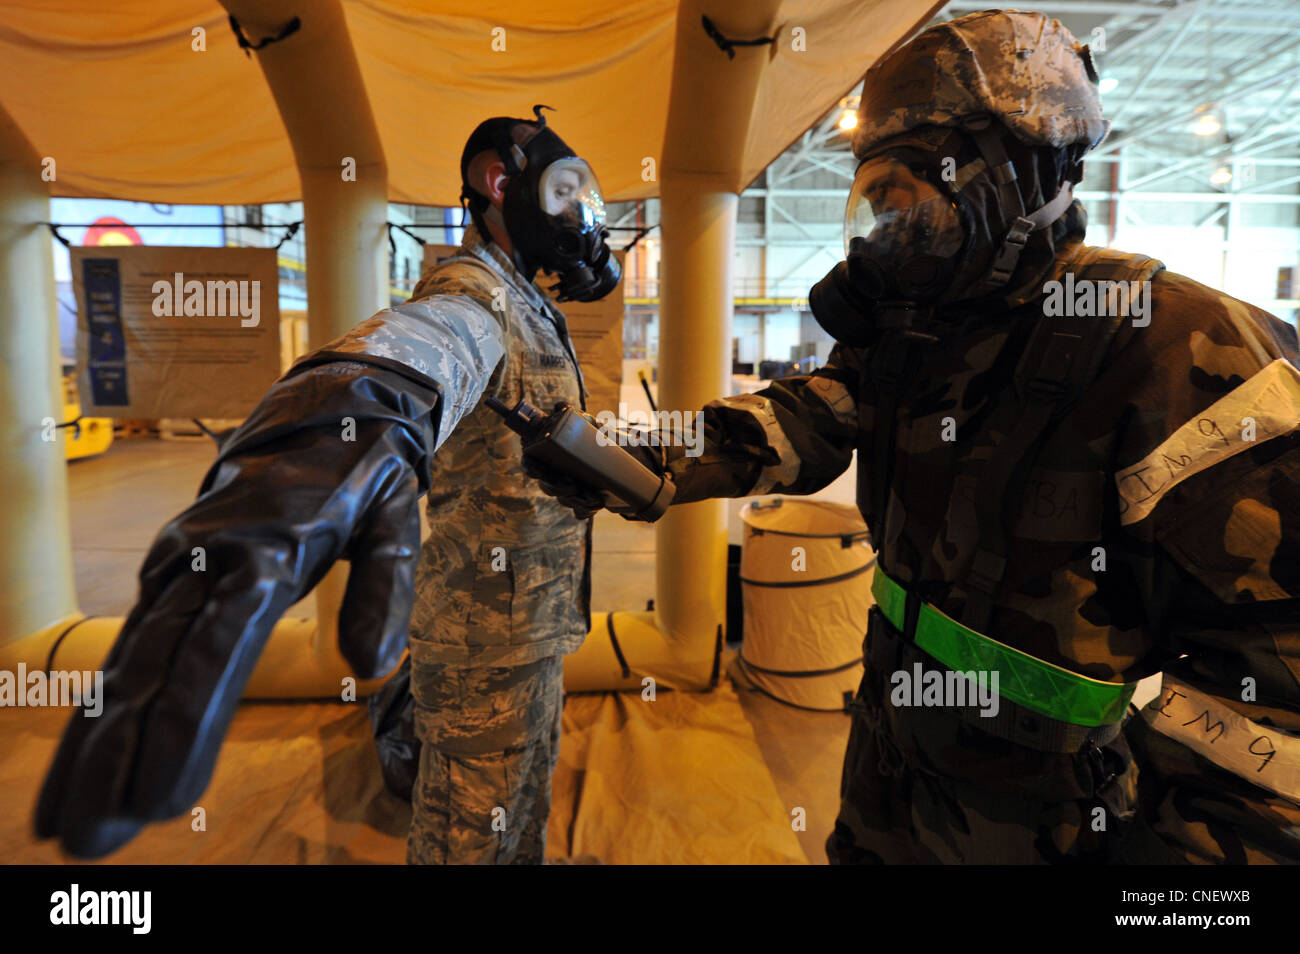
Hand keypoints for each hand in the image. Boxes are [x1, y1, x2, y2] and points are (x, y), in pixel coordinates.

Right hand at [34, 359, 439, 857]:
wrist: (328, 404)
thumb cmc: (365, 469)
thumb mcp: (396, 521)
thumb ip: (385, 591)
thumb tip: (371, 664)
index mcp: (262, 553)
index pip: (215, 654)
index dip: (185, 727)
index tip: (164, 798)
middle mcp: (206, 562)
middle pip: (152, 671)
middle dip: (118, 758)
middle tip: (89, 840)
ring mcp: (181, 566)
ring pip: (127, 664)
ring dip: (95, 743)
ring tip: (66, 821)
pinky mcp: (174, 571)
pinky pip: (133, 645)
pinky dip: (106, 703)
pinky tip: (88, 753)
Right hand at [522, 413, 666, 519]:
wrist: (632, 459)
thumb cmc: (604, 439)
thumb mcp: (593, 426)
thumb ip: (575, 416)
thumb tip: (560, 406)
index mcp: (553, 455)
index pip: (531, 462)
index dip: (530, 467)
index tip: (537, 469)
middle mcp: (558, 473)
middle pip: (546, 485)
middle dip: (556, 488)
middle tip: (572, 485)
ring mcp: (570, 489)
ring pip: (563, 499)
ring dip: (576, 500)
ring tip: (593, 496)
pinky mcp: (584, 502)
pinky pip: (578, 511)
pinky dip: (586, 509)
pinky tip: (598, 503)